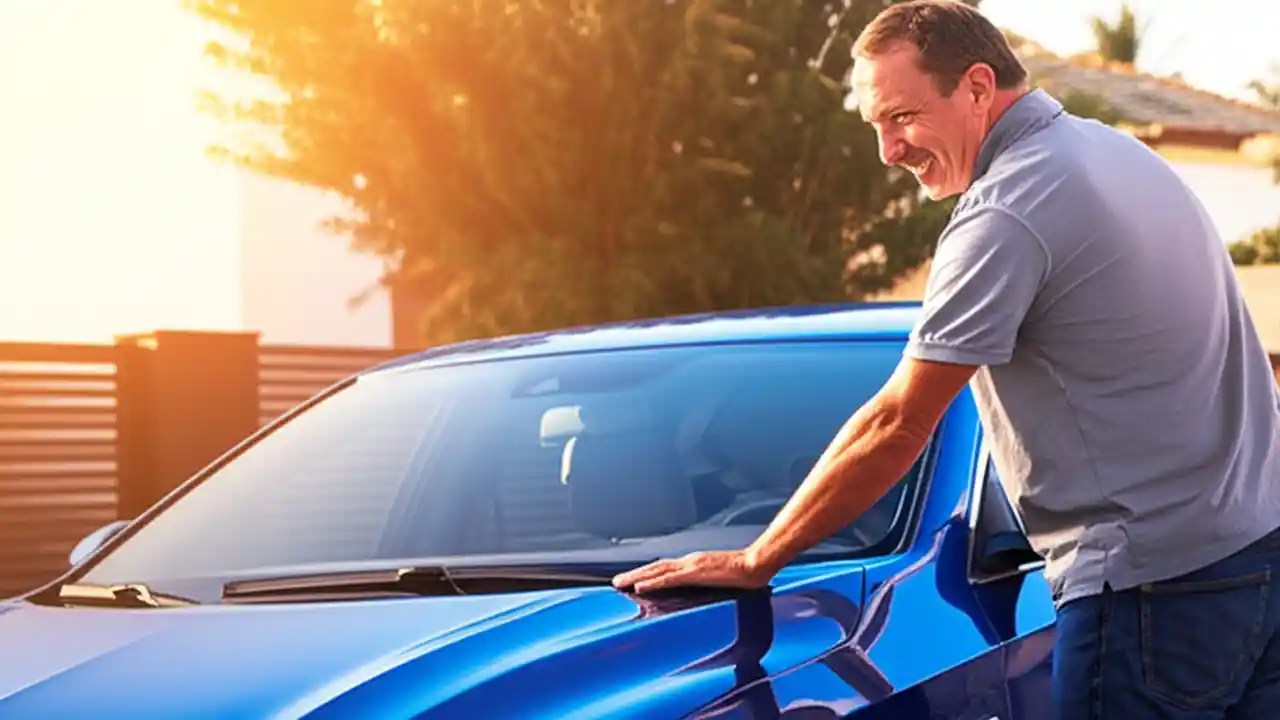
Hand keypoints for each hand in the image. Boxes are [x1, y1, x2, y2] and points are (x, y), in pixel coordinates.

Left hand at [611, 549, 773, 593]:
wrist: (755, 564)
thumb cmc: (742, 572)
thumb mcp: (719, 578)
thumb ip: (706, 582)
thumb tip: (699, 591)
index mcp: (694, 564)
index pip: (665, 568)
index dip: (647, 573)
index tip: (633, 580)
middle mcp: (688, 561)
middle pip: (655, 568)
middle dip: (635, 574)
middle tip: (616, 582)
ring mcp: (691, 566)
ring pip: (657, 571)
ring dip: (637, 577)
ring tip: (620, 583)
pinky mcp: (696, 573)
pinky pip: (669, 579)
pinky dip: (653, 582)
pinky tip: (641, 586)